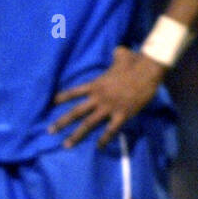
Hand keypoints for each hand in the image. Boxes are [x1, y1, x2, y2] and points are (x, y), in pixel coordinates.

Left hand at [48, 46, 165, 147]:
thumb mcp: (121, 55)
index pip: (74, 92)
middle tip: (49, 131)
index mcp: (96, 85)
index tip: (51, 103)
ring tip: (66, 145)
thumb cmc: (135, 61)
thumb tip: (117, 50)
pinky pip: (111, 130)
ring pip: (88, 124)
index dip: (62, 97)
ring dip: (77, 135)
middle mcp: (98, 98)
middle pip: (76, 112)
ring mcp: (109, 107)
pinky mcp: (122, 114)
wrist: (148, 70)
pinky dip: (104, 139)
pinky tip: (98, 147)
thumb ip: (116, 54)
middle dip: (62, 122)